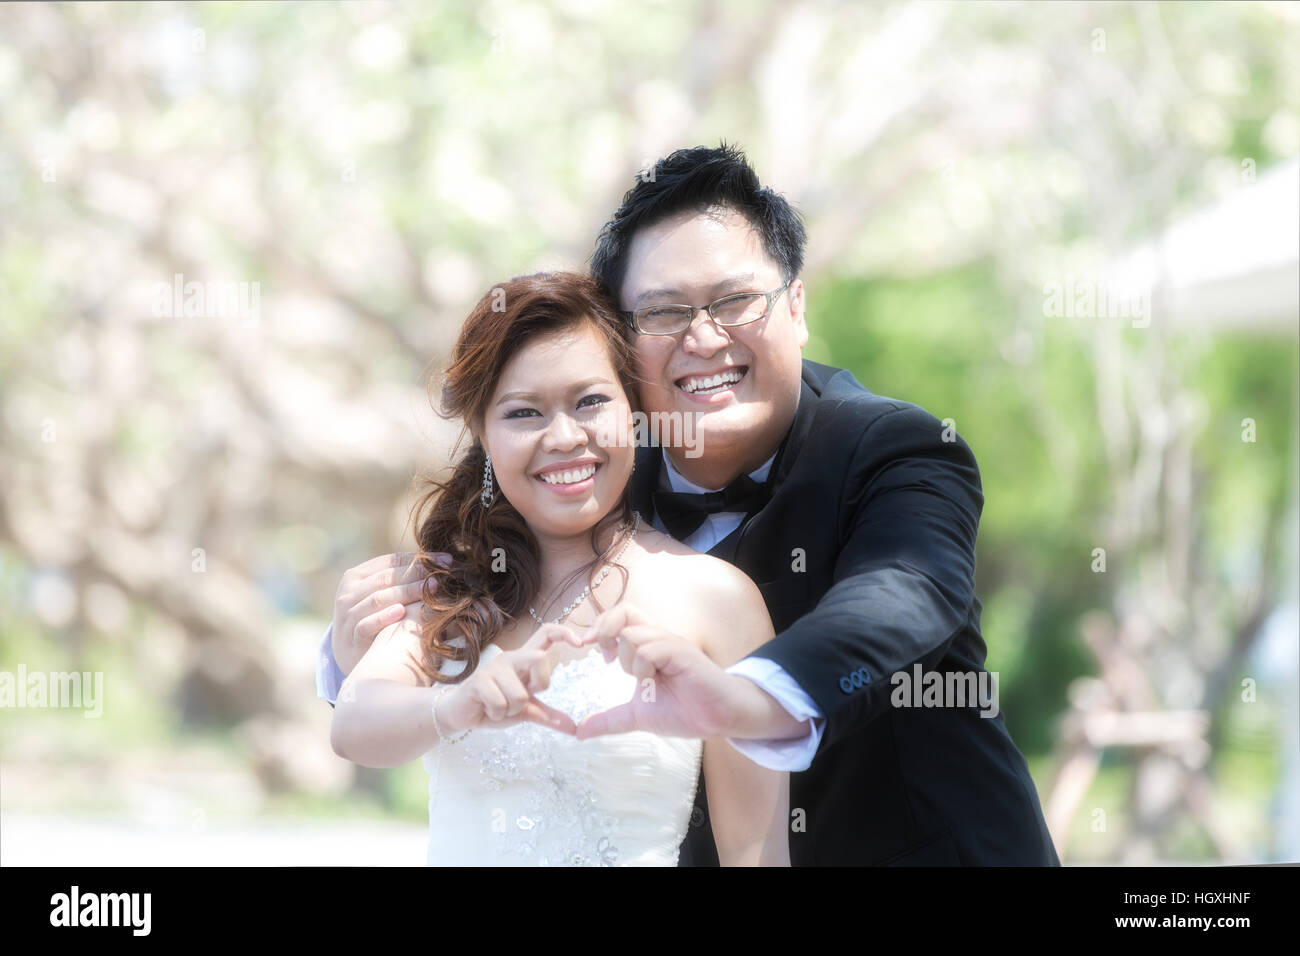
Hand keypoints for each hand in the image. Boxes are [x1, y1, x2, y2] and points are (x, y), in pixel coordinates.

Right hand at [332, 552, 447, 675]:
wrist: (353, 656)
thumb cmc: (375, 619)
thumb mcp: (382, 595)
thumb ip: (401, 579)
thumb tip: (442, 563)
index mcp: (356, 576)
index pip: (392, 561)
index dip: (420, 559)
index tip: (447, 560)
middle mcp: (348, 592)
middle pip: (386, 578)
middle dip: (417, 573)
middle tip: (443, 574)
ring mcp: (347, 615)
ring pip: (378, 598)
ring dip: (407, 592)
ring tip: (432, 589)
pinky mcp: (351, 637)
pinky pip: (366, 624)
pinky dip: (384, 617)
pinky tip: (402, 613)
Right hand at [436, 624, 586, 735]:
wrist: (461, 713)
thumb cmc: (495, 706)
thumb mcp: (526, 711)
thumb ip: (549, 716)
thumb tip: (575, 729)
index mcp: (525, 660)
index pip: (546, 633)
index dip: (564, 633)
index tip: (581, 643)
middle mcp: (511, 658)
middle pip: (540, 658)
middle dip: (539, 684)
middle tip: (525, 696)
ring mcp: (494, 667)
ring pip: (521, 694)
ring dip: (512, 710)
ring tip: (499, 707)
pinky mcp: (479, 680)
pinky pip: (502, 704)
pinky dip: (498, 714)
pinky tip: (487, 709)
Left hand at [572, 604, 761, 739]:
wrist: (719, 719)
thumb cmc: (685, 711)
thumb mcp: (637, 716)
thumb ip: (610, 720)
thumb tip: (580, 733)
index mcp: (647, 646)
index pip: (618, 617)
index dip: (599, 627)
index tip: (586, 648)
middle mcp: (658, 639)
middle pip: (624, 610)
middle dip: (604, 630)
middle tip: (605, 658)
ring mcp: (670, 643)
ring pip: (632, 635)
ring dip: (627, 660)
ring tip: (640, 680)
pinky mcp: (682, 653)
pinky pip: (650, 650)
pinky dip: (643, 668)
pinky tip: (652, 683)